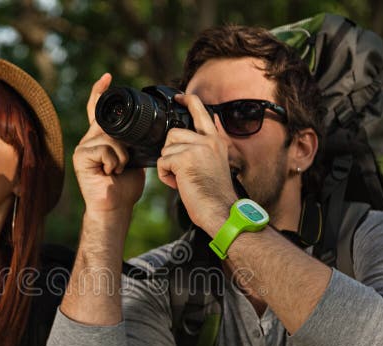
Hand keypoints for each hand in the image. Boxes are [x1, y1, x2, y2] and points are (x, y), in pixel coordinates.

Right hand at [72, 73, 144, 219]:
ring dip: (122, 156)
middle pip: (110, 124)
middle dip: (124, 143)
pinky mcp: (80, 156)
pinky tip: (109, 174)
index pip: (99, 110)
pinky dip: (114, 162)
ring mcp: (83, 147)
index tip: (108, 77)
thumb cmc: (125, 187)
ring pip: (110, 137)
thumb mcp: (134, 158)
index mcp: (101, 139)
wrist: (115, 207)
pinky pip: (105, 149)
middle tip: (122, 164)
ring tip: (117, 171)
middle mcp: (89, 140)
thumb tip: (143, 129)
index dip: (101, 92)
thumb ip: (132, 141)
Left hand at [157, 93, 237, 234]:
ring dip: (168, 166)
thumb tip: (178, 141)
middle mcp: (209, 140)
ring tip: (183, 180)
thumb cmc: (214, 195)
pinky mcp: (185, 158)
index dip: (188, 101)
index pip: (201, 112)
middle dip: (170, 152)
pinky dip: (165, 176)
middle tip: (182, 171)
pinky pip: (162, 162)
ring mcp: (198, 148)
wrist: (221, 211)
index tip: (180, 97)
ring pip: (166, 149)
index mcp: (216, 140)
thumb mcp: (212, 164)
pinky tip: (179, 184)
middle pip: (173, 133)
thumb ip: (201, 149)